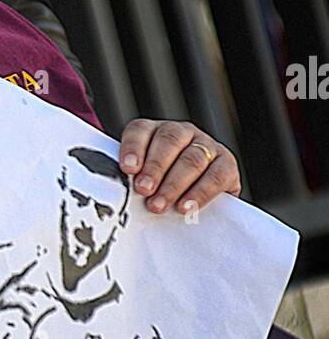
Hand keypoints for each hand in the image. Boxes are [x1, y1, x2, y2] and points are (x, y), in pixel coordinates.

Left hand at [119, 119, 241, 216]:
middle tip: (143, 190)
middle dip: (154, 167)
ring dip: (174, 184)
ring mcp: (206, 146)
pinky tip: (185, 208)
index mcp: (155, 132)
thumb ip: (131, 181)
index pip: (140, 130)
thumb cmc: (161, 191)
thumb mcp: (144, 182)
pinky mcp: (227, 164)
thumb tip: (111, 195)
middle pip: (169, 140)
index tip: (127, 169)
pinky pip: (216, 175)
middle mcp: (182, 133)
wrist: (198, 204)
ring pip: (192, 158)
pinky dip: (200, 193)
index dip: (133, 147)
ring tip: (158, 206)